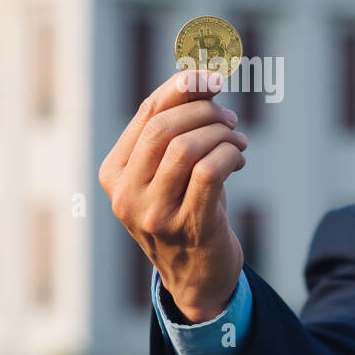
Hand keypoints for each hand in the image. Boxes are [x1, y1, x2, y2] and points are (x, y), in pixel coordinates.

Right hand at [99, 69, 247, 321]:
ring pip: (187, 148)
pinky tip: (239, 159)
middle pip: (163, 128)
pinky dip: (230, 155)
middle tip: (229, 119)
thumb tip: (201, 76)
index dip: (181, 87)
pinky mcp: (187, 227)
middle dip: (204, 112)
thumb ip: (178, 126)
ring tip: (237, 141)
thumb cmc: (186, 210)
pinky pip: (210, 172)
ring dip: (221, 134)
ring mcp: (153, 215)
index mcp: (114, 173)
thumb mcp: (171, 170)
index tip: (212, 78)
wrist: (197, 277)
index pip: (147, 114)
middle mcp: (126, 195)